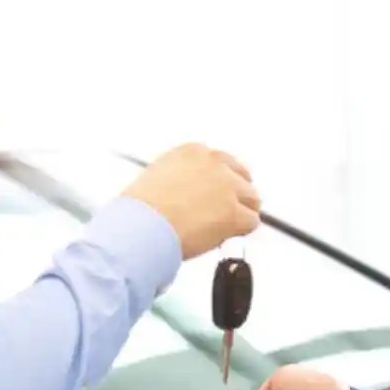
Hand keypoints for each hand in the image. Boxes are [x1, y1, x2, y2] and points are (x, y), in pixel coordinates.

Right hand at [122, 143, 260, 258]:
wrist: (140, 226)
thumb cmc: (139, 210)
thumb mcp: (156, 178)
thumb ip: (180, 179)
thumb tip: (187, 195)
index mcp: (192, 152)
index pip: (222, 161)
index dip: (220, 182)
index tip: (216, 194)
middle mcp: (213, 164)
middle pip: (241, 177)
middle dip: (236, 195)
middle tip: (224, 213)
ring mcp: (227, 187)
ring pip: (251, 199)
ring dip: (241, 213)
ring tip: (224, 228)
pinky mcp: (234, 213)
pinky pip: (251, 222)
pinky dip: (241, 232)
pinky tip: (225, 237)